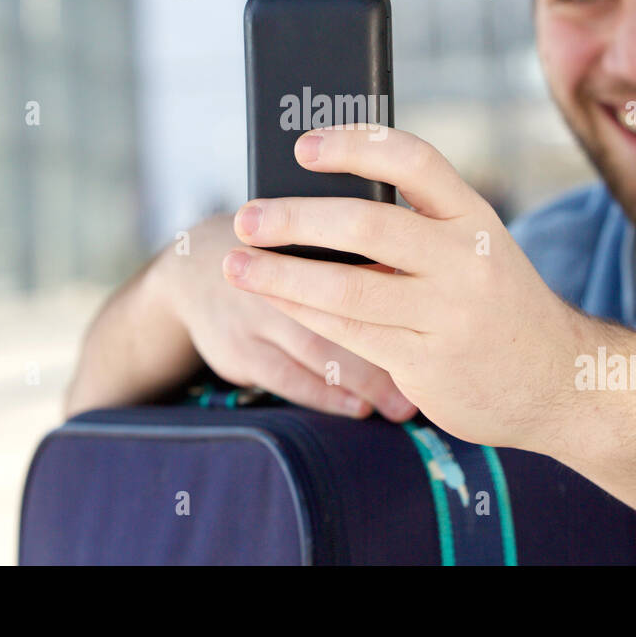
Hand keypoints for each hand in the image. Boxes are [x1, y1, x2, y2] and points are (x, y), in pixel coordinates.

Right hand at [154, 213, 417, 420]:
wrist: (193, 268)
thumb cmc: (276, 249)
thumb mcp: (307, 231)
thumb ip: (357, 240)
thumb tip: (419, 269)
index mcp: (300, 230)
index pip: (359, 249)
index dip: (400, 282)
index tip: (442, 316)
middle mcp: (274, 264)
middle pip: (340, 295)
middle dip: (388, 338)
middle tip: (433, 369)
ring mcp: (253, 311)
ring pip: (317, 347)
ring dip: (363, 379)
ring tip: (402, 405)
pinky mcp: (237, 349)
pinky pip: (287, 378)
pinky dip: (325, 395)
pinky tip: (357, 407)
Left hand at [222, 127, 587, 448]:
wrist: (559, 380)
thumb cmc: (496, 299)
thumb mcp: (476, 245)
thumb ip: (417, 222)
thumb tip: (319, 200)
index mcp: (474, 215)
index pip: (414, 160)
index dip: (355, 146)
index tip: (304, 146)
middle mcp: (464, 259)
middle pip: (367, 225)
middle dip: (296, 218)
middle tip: (245, 217)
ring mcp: (446, 314)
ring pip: (347, 288)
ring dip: (281, 275)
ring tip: (236, 264)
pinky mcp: (425, 362)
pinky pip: (350, 333)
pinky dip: (303, 311)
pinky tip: (274, 297)